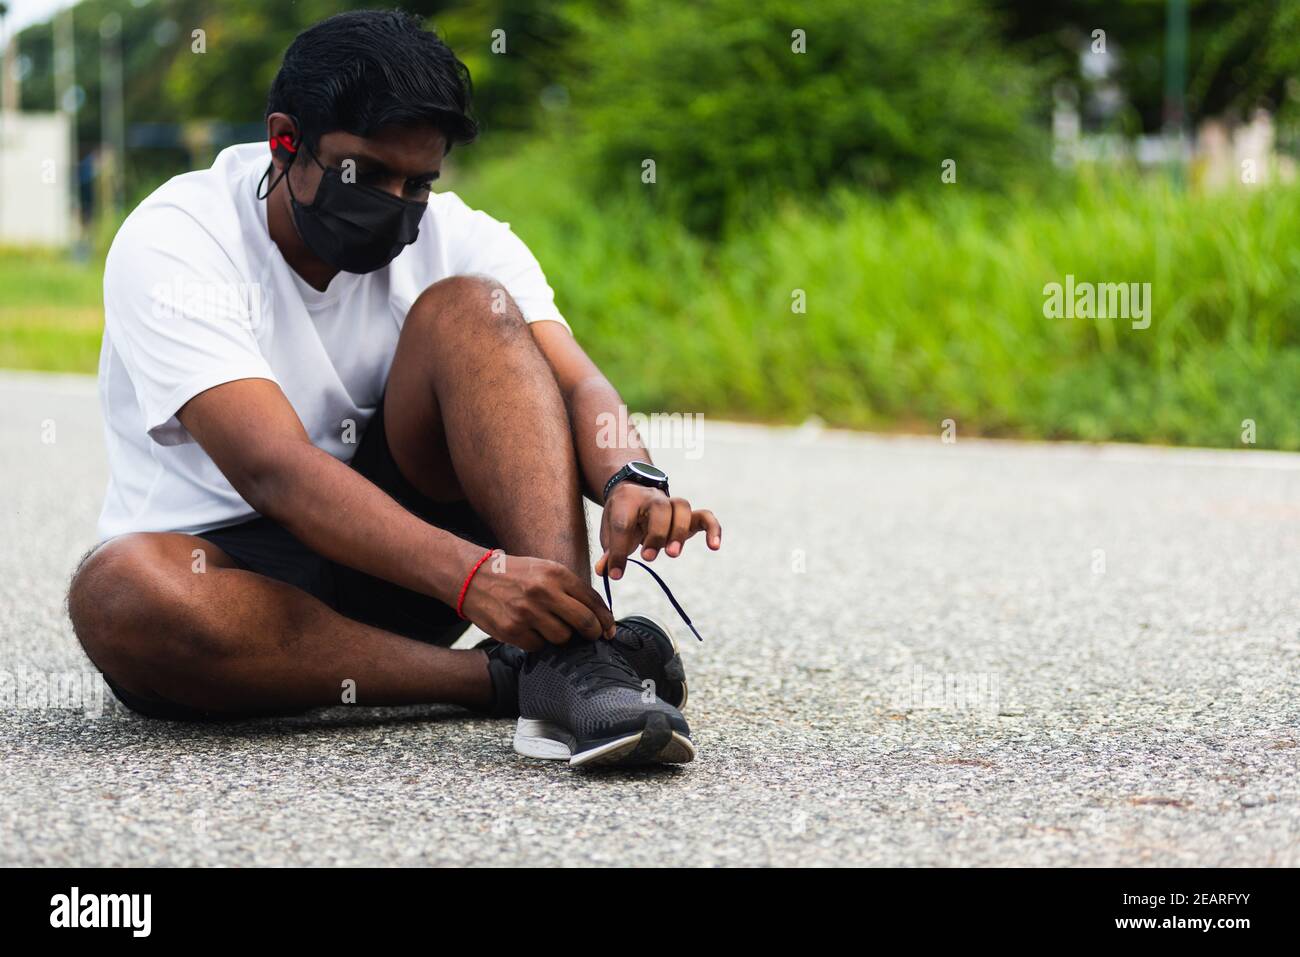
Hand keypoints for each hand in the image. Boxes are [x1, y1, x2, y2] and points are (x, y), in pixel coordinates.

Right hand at [460, 552, 615, 651]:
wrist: (473, 577)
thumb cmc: (515, 575)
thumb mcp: (544, 569)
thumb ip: (570, 588)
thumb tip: (597, 614)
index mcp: (556, 574)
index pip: (592, 600)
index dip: (606, 618)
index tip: (610, 629)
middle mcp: (544, 592)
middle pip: (584, 623)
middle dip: (593, 633)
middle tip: (593, 636)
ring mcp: (528, 613)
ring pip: (562, 638)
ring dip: (561, 637)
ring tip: (550, 626)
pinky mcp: (513, 630)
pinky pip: (539, 646)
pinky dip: (538, 642)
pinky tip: (530, 630)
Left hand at [596, 483, 721, 580]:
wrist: (634, 492)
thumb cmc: (622, 516)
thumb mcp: (609, 531)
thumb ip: (609, 552)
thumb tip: (603, 571)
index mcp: (627, 500)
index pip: (623, 523)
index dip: (619, 551)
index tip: (616, 573)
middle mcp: (652, 497)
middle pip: (660, 510)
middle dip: (655, 534)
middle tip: (647, 557)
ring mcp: (672, 504)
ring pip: (682, 508)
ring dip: (679, 532)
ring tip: (672, 555)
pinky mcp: (689, 515)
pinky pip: (706, 516)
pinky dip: (713, 529)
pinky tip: (714, 546)